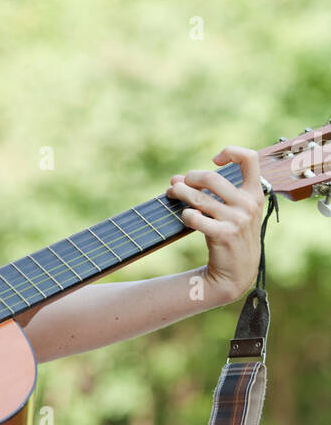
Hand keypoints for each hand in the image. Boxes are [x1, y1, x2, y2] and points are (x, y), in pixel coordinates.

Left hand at [166, 145, 264, 304]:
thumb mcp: (233, 212)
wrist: (237, 272)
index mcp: (254, 194)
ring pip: (197, 197)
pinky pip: (194, 216)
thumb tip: (176, 179)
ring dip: (179, 193)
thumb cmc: (232, 236)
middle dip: (189, 178)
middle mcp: (248, 204)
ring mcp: (237, 220)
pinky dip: (185, 215)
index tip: (215, 160)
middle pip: (210, 177)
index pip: (250, 158)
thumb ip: (210, 193)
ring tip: (170, 193)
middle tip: (178, 184)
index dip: (231, 152)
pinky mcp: (223, 234)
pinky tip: (185, 217)